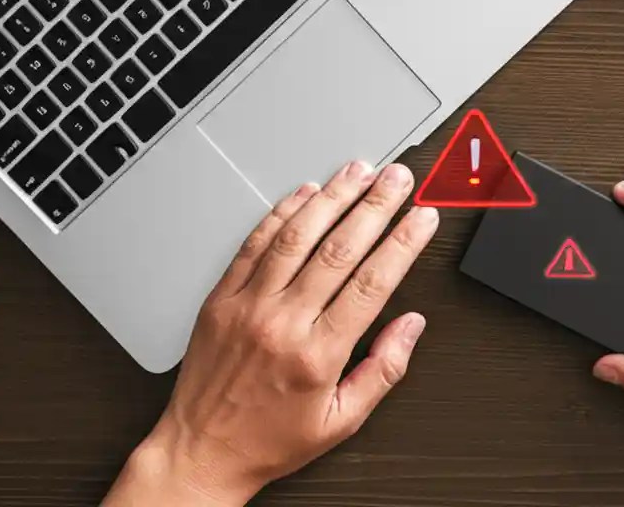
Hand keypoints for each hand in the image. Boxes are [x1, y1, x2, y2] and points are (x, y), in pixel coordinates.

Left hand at [105, 161, 439, 506]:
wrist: (200, 452)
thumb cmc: (269, 439)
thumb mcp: (342, 420)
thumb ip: (383, 369)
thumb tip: (410, 327)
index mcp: (317, 354)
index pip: (372, 282)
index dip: (403, 244)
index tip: (422, 220)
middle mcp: (282, 323)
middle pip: (339, 249)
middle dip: (376, 206)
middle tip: (398, 179)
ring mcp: (248, 306)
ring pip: (297, 237)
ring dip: (332, 198)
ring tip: (358, 172)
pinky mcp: (220, 298)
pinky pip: (254, 245)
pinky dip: (281, 214)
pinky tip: (305, 194)